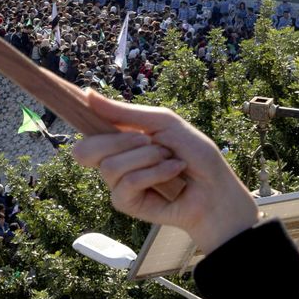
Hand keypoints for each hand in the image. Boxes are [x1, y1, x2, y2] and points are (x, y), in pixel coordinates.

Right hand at [70, 90, 258, 254]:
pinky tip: (172, 174)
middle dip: (123, 141)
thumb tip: (88, 95)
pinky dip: (154, 174)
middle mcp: (113, 161)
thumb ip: (126, 113)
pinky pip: (128, 183)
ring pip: (110, 166)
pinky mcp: (126, 203)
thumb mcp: (163, 123)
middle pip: (87, 149)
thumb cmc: (194, 155)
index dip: (83, 117)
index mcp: (120, 139)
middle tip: (151, 141)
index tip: (84, 101)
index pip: (88, 128)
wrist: (215, 188)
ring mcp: (118, 184)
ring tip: (169, 160)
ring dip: (147, 158)